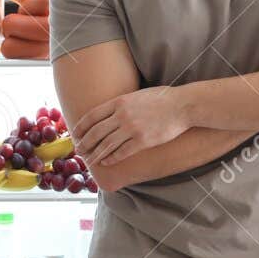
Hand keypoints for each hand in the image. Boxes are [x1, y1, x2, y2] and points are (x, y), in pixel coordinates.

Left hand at [74, 86, 189, 168]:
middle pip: (95, 133)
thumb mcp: (136, 95)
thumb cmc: (162, 98)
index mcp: (119, 102)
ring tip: (89, 160)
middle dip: (85, 143)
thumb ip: (121, 104)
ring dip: (95, 155)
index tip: (76, 134)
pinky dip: (111, 159)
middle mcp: (122, 116)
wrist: (182, 105)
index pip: (92, 116)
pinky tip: (106, 162)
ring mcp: (132, 129)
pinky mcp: (143, 141)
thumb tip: (108, 113)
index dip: (81, 127)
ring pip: (106, 145)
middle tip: (79, 150)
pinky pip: (122, 153)